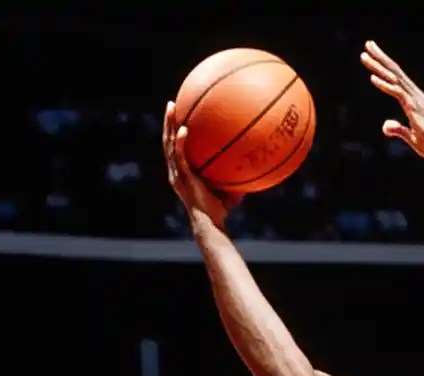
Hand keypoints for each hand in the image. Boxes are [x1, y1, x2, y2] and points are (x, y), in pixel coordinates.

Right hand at [163, 101, 241, 228]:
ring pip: (168, 145)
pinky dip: (180, 143)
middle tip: (171, 103)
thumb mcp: (230, 186)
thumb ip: (236, 171)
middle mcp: (176, 171)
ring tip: (171, 108)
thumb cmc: (220, 209)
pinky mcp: (182, 179)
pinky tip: (184, 129)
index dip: (174, 130)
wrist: (211, 223)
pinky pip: (179, 157)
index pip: (175, 147)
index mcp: (182, 171)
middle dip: (168, 122)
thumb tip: (256, 159)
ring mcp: (177, 174)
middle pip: (168, 141)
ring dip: (168, 126)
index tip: (179, 113)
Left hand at [360, 41, 423, 161]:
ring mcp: (416, 100)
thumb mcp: (411, 137)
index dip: (384, 67)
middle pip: (394, 72)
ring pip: (395, 78)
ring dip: (379, 66)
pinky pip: (397, 93)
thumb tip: (385, 126)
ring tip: (365, 54)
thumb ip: (398, 130)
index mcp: (413, 100)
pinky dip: (385, 85)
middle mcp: (415, 96)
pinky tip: (373, 77)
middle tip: (368, 44)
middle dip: (380, 58)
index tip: (372, 56)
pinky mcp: (415, 108)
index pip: (396, 79)